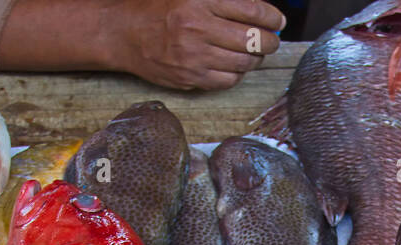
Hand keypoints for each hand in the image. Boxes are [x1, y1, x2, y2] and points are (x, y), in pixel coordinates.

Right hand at [113, 0, 284, 89]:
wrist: (123, 33)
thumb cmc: (156, 8)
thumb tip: (256, 9)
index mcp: (198, 0)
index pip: (249, 9)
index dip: (270, 16)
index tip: (277, 20)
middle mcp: (197, 27)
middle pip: (252, 40)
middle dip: (269, 41)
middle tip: (271, 39)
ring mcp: (194, 56)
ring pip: (244, 63)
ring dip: (255, 59)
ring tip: (254, 52)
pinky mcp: (190, 78)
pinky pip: (228, 81)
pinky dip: (237, 74)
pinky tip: (235, 66)